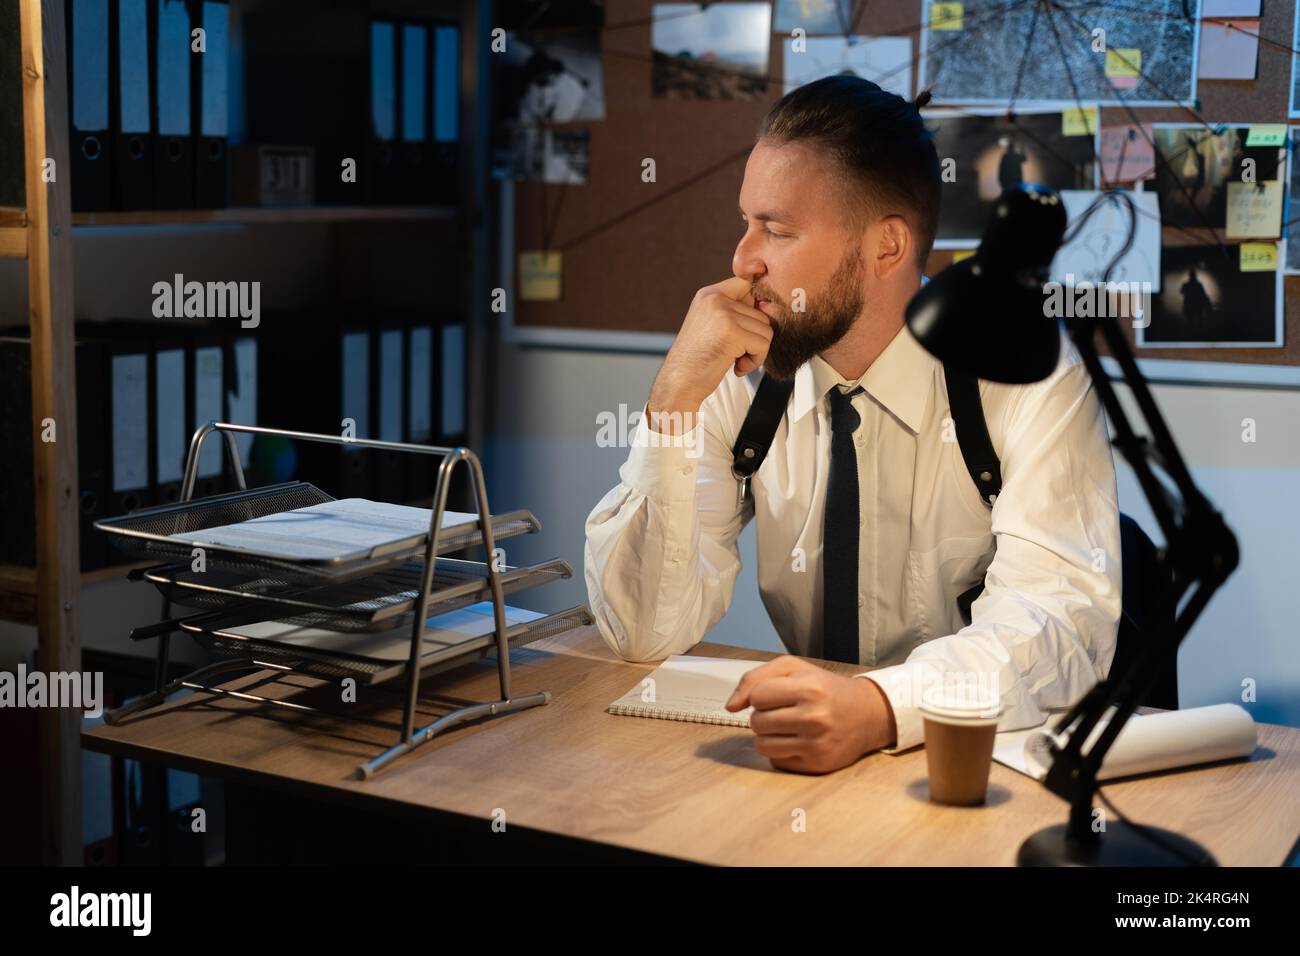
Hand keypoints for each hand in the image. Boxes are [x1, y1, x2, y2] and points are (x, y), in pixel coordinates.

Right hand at [646, 276, 772, 430]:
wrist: (678, 384)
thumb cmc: (697, 360)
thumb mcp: (712, 325)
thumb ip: (735, 311)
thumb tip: (772, 307)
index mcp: (709, 294)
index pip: (747, 282)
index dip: (756, 303)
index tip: (751, 323)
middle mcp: (715, 298)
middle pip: (761, 313)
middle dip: (754, 338)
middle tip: (735, 354)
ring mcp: (723, 314)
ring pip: (766, 329)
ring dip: (755, 351)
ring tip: (734, 360)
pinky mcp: (732, 332)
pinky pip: (763, 344)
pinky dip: (755, 361)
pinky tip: (737, 368)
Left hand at [724, 656, 896, 773]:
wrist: (867, 713)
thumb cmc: (824, 688)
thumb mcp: (793, 668)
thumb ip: (754, 678)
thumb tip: (730, 706)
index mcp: (809, 688)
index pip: (756, 696)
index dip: (761, 695)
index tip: (777, 694)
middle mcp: (814, 717)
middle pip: (756, 722)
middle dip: (764, 716)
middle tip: (784, 711)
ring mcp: (816, 744)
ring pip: (762, 744)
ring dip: (768, 735)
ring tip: (788, 726)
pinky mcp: (817, 765)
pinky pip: (776, 760)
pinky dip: (780, 750)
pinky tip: (797, 740)